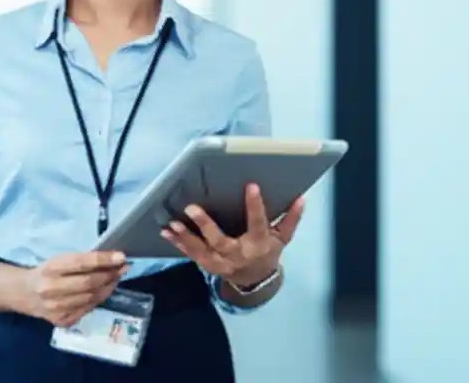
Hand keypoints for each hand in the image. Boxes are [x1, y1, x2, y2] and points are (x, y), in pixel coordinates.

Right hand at [18, 251, 127, 327]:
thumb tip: (112, 259)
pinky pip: (88, 309)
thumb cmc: (46, 272)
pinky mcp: (61, 321)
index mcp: (50, 268)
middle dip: (111, 274)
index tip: (122, 256)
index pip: (82, 263)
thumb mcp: (58, 260)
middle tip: (124, 268)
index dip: (104, 260)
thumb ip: (81, 261)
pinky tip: (103, 291)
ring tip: (116, 277)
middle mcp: (52, 289)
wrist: (25, 294)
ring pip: (91, 298)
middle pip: (90, 283)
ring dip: (108, 287)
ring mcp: (57, 308)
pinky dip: (99, 299)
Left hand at [161, 185, 305, 288]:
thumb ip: (291, 219)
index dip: (255, 206)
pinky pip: (193, 256)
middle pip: (221, 241)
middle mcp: (239, 255)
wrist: (256, 281)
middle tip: (191, 208)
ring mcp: (222, 263)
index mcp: (259, 244)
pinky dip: (179, 245)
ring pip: (202, 251)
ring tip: (172, 224)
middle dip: (205, 226)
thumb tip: (301, 198)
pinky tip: (167, 232)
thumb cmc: (268, 252)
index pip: (258, 223)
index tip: (251, 186)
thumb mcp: (283, 238)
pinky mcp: (210, 266)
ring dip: (186, 237)